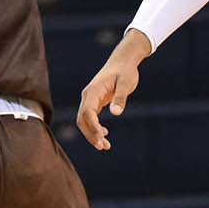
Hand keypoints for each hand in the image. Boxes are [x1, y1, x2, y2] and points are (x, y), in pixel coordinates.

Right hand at [76, 30, 150, 149]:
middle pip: (82, 119)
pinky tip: (105, 134)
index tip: (102, 137)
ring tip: (105, 146)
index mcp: (93, 91)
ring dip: (92, 133)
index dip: (93, 126)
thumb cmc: (126, 71)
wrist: (123, 61)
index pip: (87, 112)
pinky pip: (90, 117)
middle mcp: (88, 96)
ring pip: (84, 120)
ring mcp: (90, 98)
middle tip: (103, 147)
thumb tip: (115, 113)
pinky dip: (95, 127)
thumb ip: (120, 98)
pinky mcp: (95, 101)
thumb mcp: (126, 83)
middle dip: (90, 134)